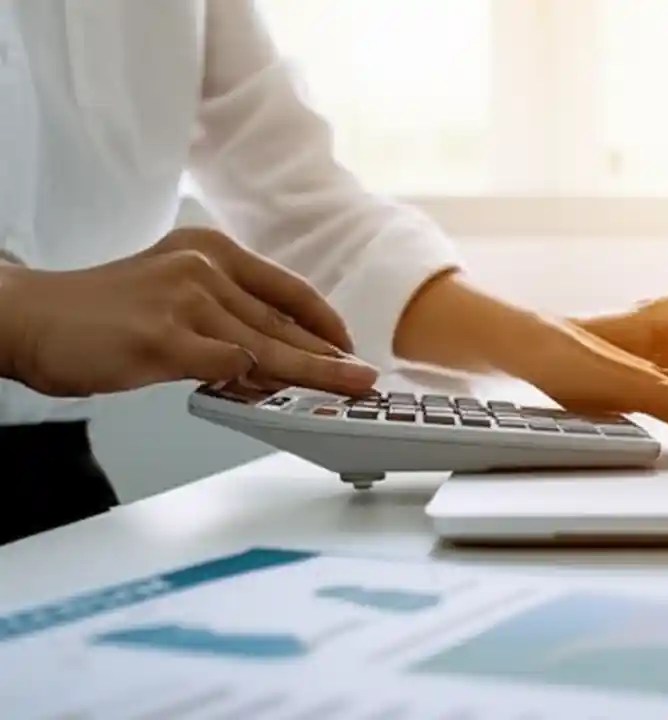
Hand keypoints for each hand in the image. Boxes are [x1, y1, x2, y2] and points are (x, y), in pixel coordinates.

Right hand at [0, 228, 376, 396]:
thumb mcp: (172, 293)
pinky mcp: (165, 338)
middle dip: (330, 355)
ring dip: (312, 375)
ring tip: (349, 390)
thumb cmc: (99, 313)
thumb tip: (273, 355)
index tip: (349, 346)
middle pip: (285, 322)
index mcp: (211, 250)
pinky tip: (274, 401)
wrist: (29, 317)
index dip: (325, 322)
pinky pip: (227, 366)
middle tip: (365, 377)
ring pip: (268, 346)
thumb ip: (223, 315)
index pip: (288, 289)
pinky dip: (252, 386)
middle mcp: (203, 267)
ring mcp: (185, 301)